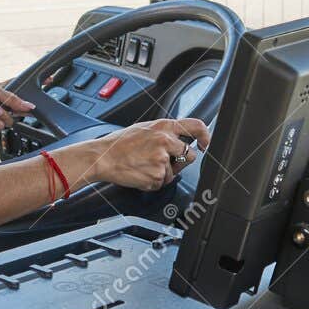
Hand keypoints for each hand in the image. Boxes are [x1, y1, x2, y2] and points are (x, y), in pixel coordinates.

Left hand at [0, 83, 34, 133]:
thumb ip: (13, 98)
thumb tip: (29, 105)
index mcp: (3, 89)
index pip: (23, 86)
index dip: (34, 85)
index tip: (48, 81)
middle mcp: (3, 102)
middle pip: (21, 107)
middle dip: (17, 108)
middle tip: (13, 107)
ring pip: (12, 119)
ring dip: (3, 116)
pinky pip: (2, 127)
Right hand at [84, 118, 211, 191]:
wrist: (103, 157)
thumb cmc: (119, 144)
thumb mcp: (144, 128)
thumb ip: (163, 132)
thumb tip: (177, 139)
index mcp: (164, 126)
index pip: (196, 126)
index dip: (205, 136)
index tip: (204, 144)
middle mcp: (166, 141)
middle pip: (189, 155)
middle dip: (180, 161)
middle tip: (162, 161)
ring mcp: (162, 159)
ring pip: (174, 172)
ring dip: (162, 173)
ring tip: (143, 166)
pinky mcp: (157, 176)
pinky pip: (162, 182)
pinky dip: (153, 181)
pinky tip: (140, 173)